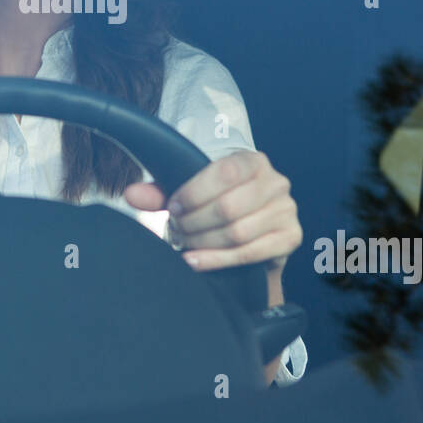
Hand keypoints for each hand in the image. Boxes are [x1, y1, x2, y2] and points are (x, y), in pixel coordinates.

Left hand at [124, 151, 300, 272]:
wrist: (251, 238)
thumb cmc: (219, 207)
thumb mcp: (191, 195)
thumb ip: (161, 192)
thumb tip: (131, 194)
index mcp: (252, 161)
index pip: (224, 172)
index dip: (194, 193)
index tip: (173, 208)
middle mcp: (275, 182)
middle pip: (229, 207)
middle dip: (195, 222)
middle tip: (176, 231)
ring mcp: (286, 210)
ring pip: (237, 232)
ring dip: (204, 242)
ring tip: (184, 245)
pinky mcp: (290, 237)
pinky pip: (250, 252)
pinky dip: (217, 260)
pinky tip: (195, 261)